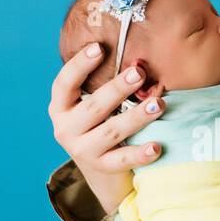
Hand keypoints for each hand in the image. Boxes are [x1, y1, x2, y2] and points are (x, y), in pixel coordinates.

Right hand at [49, 43, 166, 212]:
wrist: (102, 172)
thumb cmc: (99, 126)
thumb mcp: (93, 105)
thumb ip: (104, 84)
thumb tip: (137, 58)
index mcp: (60, 108)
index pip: (64, 83)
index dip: (79, 65)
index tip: (99, 48)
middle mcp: (66, 129)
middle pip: (93, 106)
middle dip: (117, 88)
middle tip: (139, 73)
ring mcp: (82, 151)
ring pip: (111, 131)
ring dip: (136, 116)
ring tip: (158, 104)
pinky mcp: (101, 168)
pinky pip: (123, 160)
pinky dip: (140, 154)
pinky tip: (156, 146)